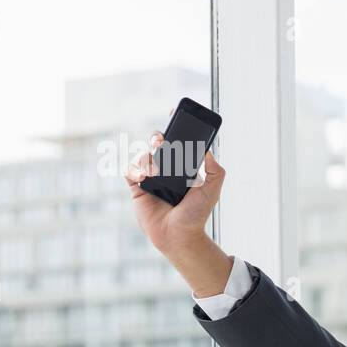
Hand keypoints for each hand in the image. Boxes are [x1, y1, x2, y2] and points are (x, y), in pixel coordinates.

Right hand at [124, 116, 225, 255]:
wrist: (179, 234)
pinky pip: (130, 170)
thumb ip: (216, 169)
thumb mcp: (212, 189)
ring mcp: (150, 177)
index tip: (175, 112)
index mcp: (183, 166)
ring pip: (143, 155)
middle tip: (161, 141)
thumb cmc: (196, 213)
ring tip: (156, 171)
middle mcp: (166, 169)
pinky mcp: (136, 187)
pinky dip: (135, 170)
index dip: (175, 126)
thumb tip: (209, 150)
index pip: (178, 142)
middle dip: (157, 137)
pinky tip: (145, 177)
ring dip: (147, 158)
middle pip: (157, 143)